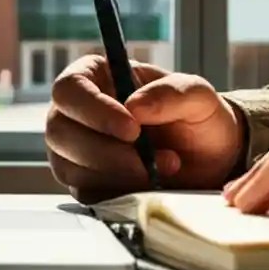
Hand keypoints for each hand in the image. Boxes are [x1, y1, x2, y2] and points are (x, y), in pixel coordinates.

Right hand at [46, 55, 244, 203]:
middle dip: (107, 151)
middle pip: (60, 131)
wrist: (208, 161)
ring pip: (68, 165)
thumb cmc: (197, 118)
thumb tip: (133, 106)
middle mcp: (76, 113)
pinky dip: (118, 192)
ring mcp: (74, 150)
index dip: (93, 109)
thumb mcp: (198, 97)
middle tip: (150, 160)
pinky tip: (147, 185)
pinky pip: (84, 192)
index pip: (70, 88)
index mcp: (96, 77)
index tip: (132, 129)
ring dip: (117, 174)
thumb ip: (171, 92)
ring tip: (161, 169)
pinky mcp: (84, 183)